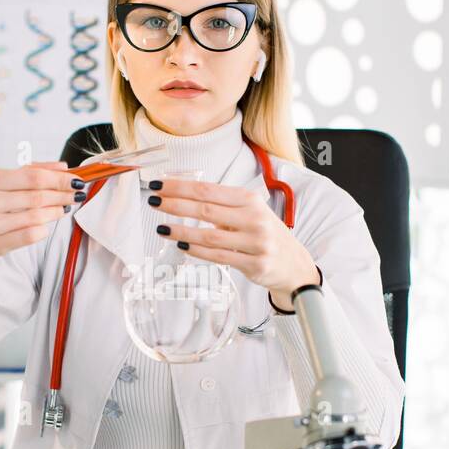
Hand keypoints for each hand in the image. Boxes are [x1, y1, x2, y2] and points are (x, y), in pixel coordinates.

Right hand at [0, 162, 82, 286]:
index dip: (59, 178)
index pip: (33, 176)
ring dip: (56, 212)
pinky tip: (47, 225)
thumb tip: (60, 166)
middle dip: (63, 195)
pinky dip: (42, 230)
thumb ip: (24, 172)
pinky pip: (28, 237)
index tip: (76, 179)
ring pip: (36, 217)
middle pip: (38, 197)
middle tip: (77, 194)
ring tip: (65, 207)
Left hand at [148, 178, 318, 306]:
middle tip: (154, 202)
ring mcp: (256, 243)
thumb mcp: (250, 212)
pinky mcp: (255, 264)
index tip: (159, 184)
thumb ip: (222, 206)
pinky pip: (218, 257)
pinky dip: (197, 251)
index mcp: (250, 200)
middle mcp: (254, 219)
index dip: (180, 187)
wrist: (293, 264)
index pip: (208, 190)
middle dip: (175, 204)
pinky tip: (181, 245)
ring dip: (182, 231)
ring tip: (162, 228)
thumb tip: (181, 197)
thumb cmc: (264, 233)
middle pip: (206, 209)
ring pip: (209, 236)